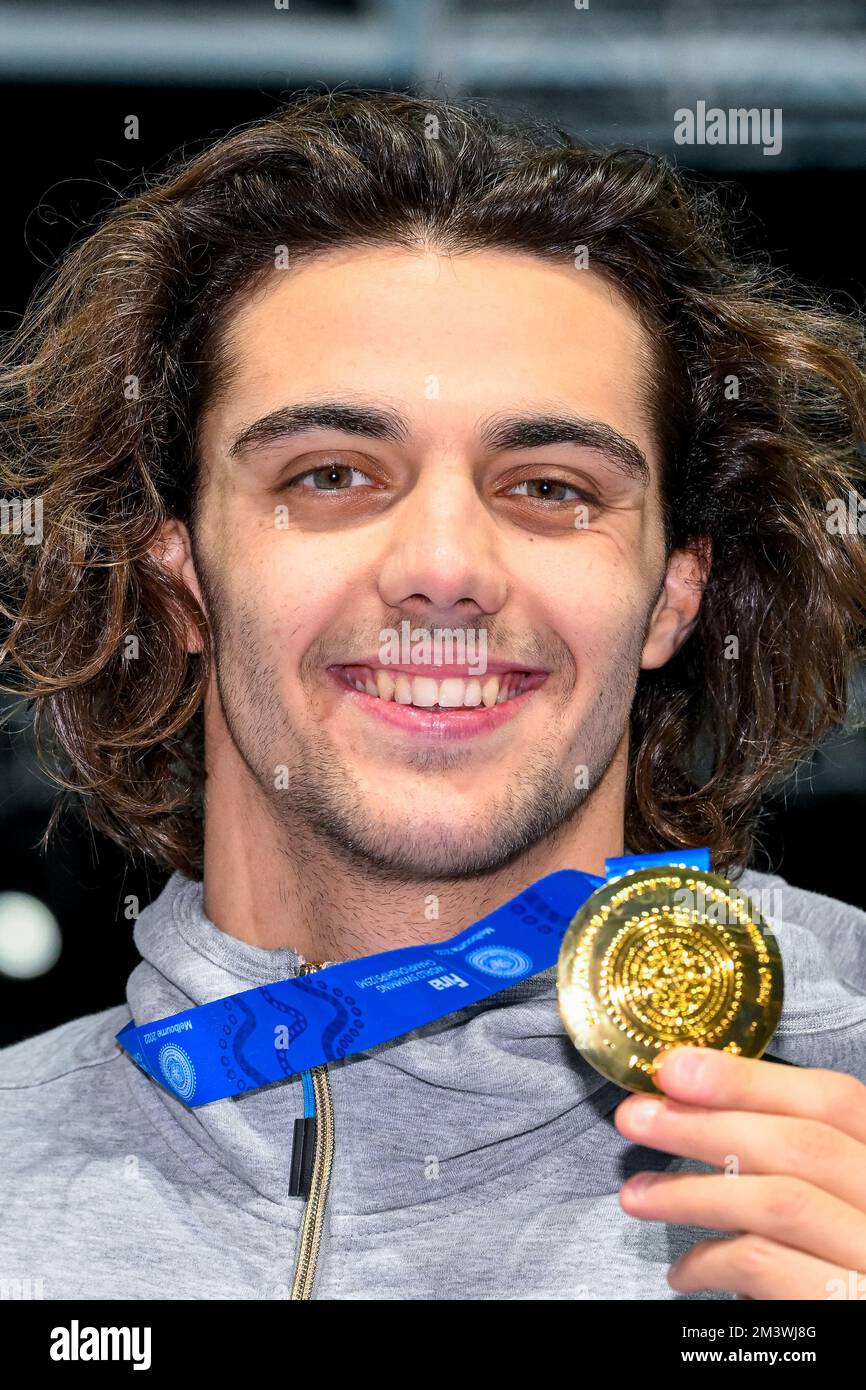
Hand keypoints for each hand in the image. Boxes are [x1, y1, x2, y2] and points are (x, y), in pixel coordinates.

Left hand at [615, 1046, 865, 1298]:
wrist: (864, 1326)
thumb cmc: (844, 1255)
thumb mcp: (840, 1195)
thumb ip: (797, 1155)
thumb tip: (699, 1105)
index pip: (835, 1100)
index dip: (751, 1078)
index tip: (676, 1067)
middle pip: (801, 1144)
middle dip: (707, 1122)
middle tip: (636, 1117)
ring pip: (781, 1202)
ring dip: (694, 1191)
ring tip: (635, 1195)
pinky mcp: (848, 1311)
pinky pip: (769, 1268)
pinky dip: (712, 1261)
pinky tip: (683, 1271)